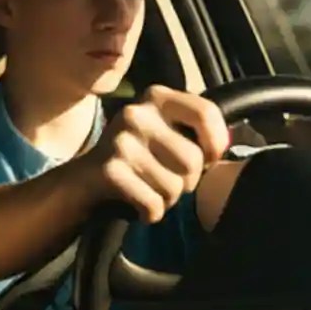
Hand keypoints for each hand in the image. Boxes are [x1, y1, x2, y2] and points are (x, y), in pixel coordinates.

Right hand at [82, 85, 230, 223]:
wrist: (84, 181)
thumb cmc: (137, 156)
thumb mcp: (165, 129)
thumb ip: (195, 129)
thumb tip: (227, 145)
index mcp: (156, 97)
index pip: (205, 113)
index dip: (215, 143)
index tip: (208, 158)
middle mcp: (136, 114)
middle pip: (192, 159)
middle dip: (187, 180)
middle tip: (167, 178)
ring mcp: (120, 142)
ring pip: (174, 187)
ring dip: (167, 198)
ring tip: (149, 189)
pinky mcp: (110, 172)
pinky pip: (153, 205)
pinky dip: (150, 212)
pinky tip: (136, 203)